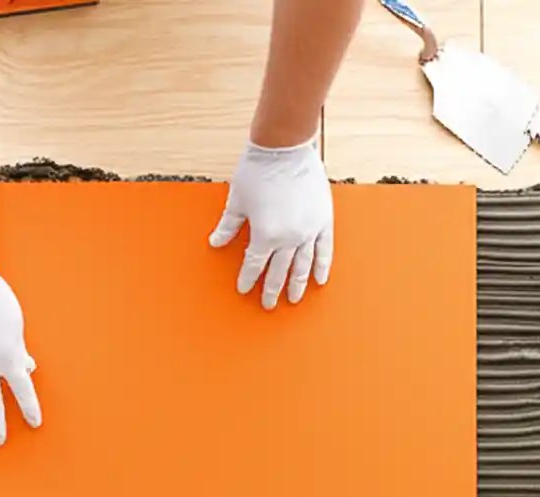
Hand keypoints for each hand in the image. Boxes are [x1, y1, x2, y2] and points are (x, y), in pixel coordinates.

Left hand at [208, 139, 333, 308]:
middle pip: (279, 271)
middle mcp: (289, 238)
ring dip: (296, 284)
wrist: (285, 149)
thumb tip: (215, 242)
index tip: (244, 289)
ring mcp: (308, 231)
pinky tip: (318, 280)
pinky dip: (321, 266)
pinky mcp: (323, 221)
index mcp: (265, 235)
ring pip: (302, 265)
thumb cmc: (258, 171)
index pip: (254, 264)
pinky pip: (324, 250)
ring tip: (293, 299)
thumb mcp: (237, 200)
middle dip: (271, 289)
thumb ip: (228, 225)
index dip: (248, 278)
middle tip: (268, 304)